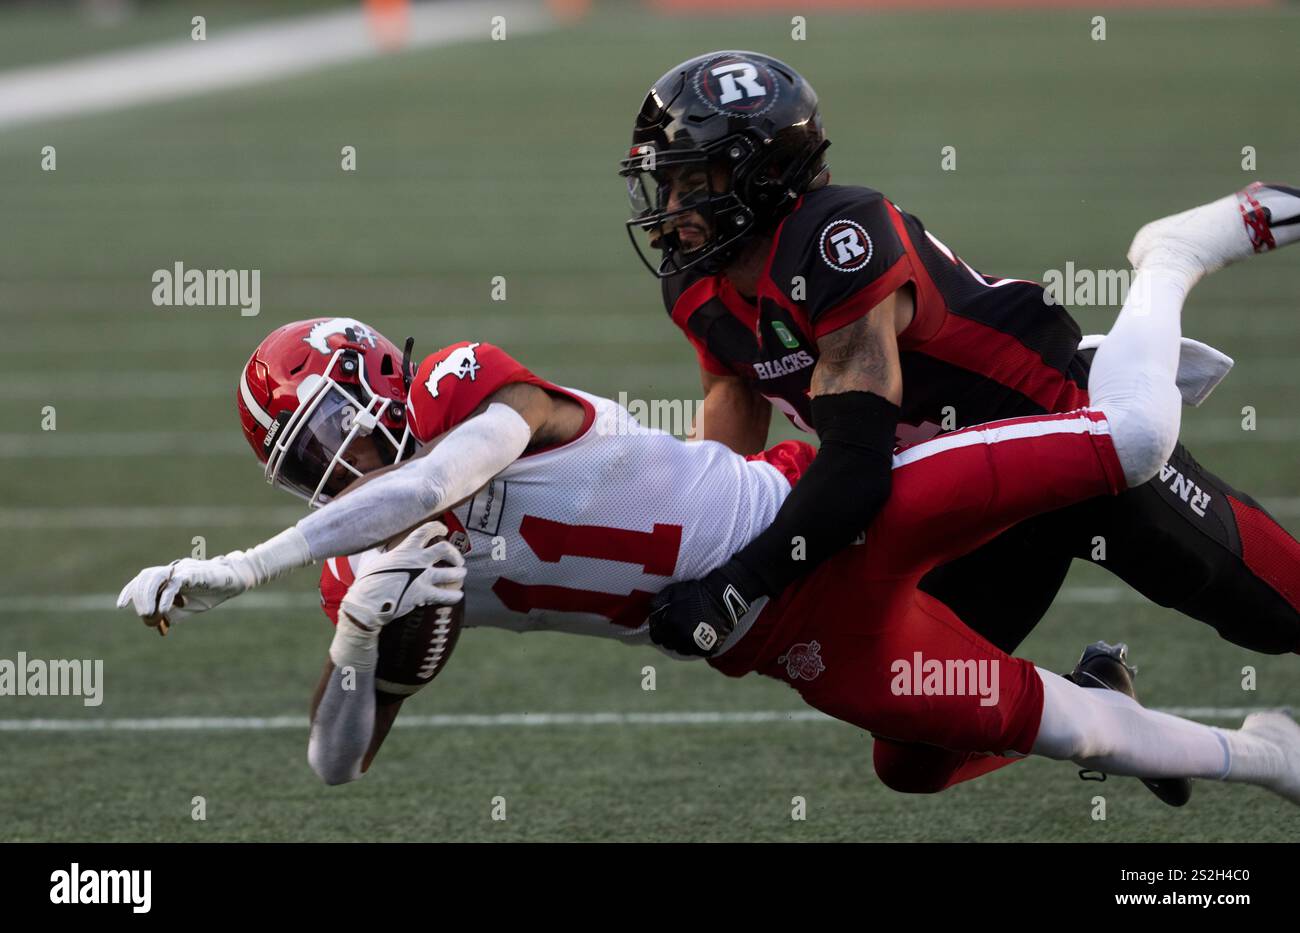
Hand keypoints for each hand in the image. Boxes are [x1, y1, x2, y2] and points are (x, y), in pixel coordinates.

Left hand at [116, 552, 257, 634]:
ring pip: (155, 577)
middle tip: (143, 616)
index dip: (130, 590)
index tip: (121, 605)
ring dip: (147, 597)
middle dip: (139, 597)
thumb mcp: (188, 608)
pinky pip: (174, 584)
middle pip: (145, 576)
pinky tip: (162, 611)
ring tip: (147, 615)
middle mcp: (172, 570)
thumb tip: (158, 625)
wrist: (235, 581)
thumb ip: (172, 614)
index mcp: (169, 576)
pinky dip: (165, 598)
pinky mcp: (193, 573)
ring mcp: (182, 570)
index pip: (143, 579)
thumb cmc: (212, 593)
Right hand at [339, 521, 465, 629]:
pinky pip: (445, 595)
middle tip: (458, 559)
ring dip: (459, 573)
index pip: (425, 531)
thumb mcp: (370, 560)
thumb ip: (376, 552)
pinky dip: (453, 596)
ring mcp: (423, 578)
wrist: (367, 603)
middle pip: (445, 549)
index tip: (443, 529)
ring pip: (451, 572)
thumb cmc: (367, 581)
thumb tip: (372, 547)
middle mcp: (418, 561)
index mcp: (406, 549)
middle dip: (454, 553)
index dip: (437, 527)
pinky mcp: (423, 594)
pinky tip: (458, 596)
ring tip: (461, 574)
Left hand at [647, 560, 762, 656]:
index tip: (663, 626)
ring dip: (681, 642)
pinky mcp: (708, 649)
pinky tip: (698, 635)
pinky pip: (695, 652)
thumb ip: (657, 603)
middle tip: (676, 627)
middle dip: (669, 637)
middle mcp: (681, 637)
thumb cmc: (696, 592)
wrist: (723, 597)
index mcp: (670, 624)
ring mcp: (695, 645)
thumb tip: (650, 614)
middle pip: (668, 645)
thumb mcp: (672, 591)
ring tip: (687, 631)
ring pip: (681, 650)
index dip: (658, 631)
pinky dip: (695, 646)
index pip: (656, 637)